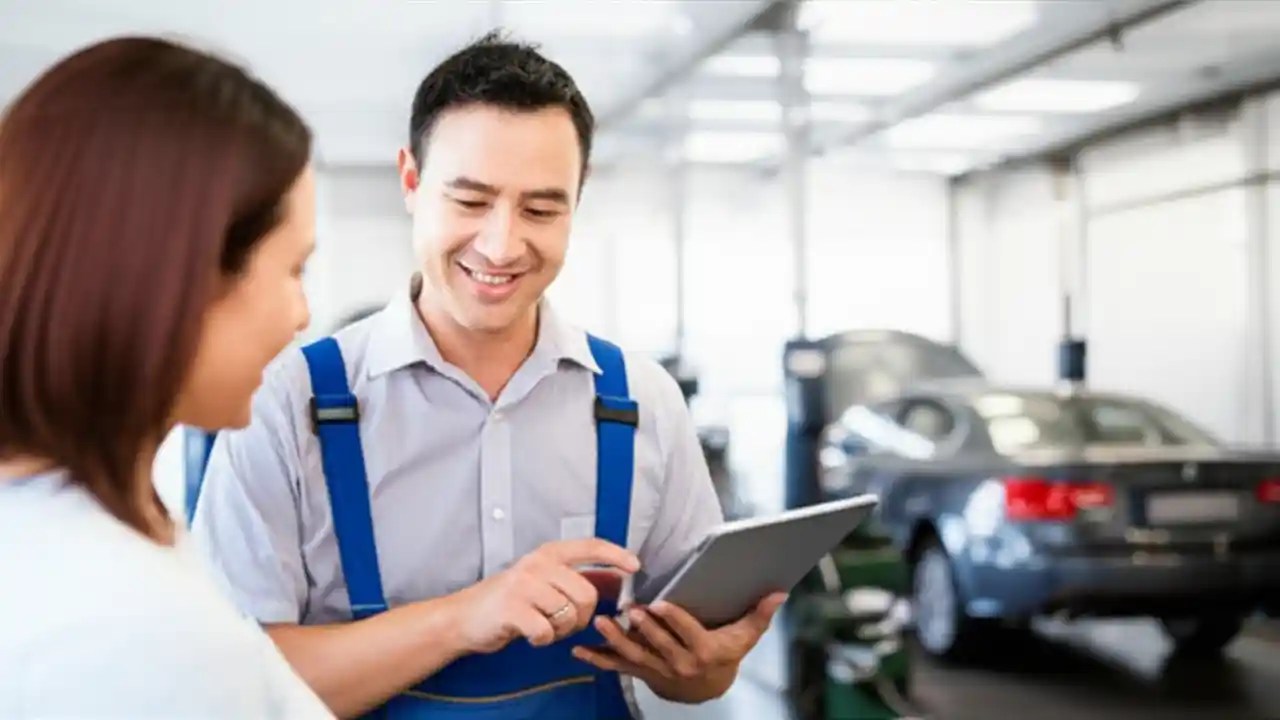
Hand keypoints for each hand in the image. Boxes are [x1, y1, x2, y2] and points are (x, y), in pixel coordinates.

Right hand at [449, 539, 639, 654]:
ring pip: (569, 615)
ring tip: (543, 626)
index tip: (635, 566)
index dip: (615, 555)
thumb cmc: (509, 600)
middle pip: (587, 594)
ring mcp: (524, 584)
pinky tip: (529, 633)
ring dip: (561, 630)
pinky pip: (547, 632)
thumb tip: (617, 578)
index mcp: (548, 553)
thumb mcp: (543, 581)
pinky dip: (543, 640)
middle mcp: (537, 564)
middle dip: (582, 617)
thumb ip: (576, 578)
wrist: (464, 617)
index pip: (589, 546)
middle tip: (564, 622)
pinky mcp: (513, 608)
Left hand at [572, 592, 787, 700]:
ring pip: (634, 655)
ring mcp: (657, 670)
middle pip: (659, 644)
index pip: (688, 634)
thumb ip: (760, 614)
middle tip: (628, 609)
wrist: (707, 688)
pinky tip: (578, 649)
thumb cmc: (727, 654)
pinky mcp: (641, 671)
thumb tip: (780, 592)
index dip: (674, 620)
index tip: (659, 604)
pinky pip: (617, 665)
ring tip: (601, 622)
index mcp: (704, 652)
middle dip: (642, 628)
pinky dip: (597, 658)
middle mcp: (679, 664)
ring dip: (615, 639)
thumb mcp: (746, 636)